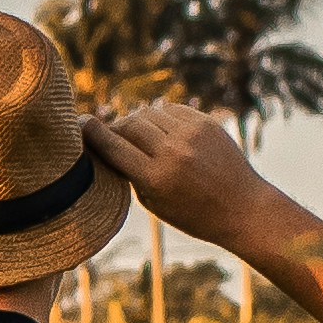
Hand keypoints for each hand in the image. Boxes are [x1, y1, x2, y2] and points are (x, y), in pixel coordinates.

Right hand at [82, 101, 303, 258]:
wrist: (243, 207)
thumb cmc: (193, 213)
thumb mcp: (155, 203)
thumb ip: (131, 172)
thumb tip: (108, 142)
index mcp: (155, 178)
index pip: (113, 146)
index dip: (92, 133)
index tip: (79, 123)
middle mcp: (172, 152)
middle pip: (128, 124)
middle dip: (116, 128)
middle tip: (112, 135)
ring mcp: (191, 134)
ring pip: (148, 113)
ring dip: (137, 121)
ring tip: (138, 136)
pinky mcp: (206, 123)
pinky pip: (170, 109)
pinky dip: (159, 117)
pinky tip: (161, 130)